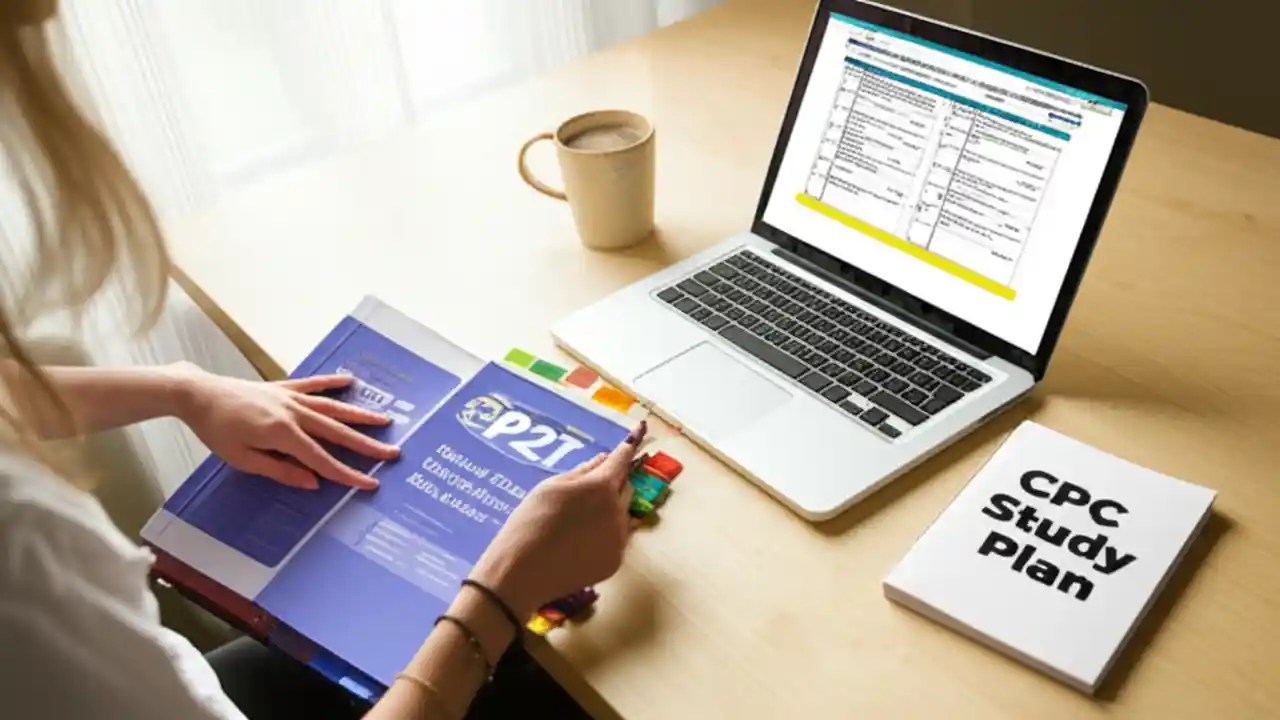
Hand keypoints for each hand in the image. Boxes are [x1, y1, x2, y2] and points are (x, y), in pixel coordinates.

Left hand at [169, 363, 398, 490]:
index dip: (348, 473)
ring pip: (332, 407)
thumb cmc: (216, 431)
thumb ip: (281, 470)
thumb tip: (313, 481)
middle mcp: (293, 413)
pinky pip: (313, 384)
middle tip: (392, 453)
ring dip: (359, 415)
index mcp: (283, 434)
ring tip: (384, 420)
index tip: (370, 483)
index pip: (322, 459)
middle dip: (366, 444)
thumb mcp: (243, 459)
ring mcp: (290, 398)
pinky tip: (351, 381)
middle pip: (337, 432)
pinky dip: (332, 382)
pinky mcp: (283, 387)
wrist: (198, 395)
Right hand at [469, 421, 646, 616]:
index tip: (640, 431)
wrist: (522, 571)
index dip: (630, 444)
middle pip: (625, 488)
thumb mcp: (550, 487)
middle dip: (613, 483)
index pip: (621, 460)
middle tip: (585, 492)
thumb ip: (581, 472)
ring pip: (622, 515)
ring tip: (576, 523)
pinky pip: (616, 539)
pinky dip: (604, 535)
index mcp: (601, 487)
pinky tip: (578, 543)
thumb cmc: (530, 522)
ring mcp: (619, 539)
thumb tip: (602, 460)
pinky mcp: (615, 561)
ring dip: (609, 511)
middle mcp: (617, 511)